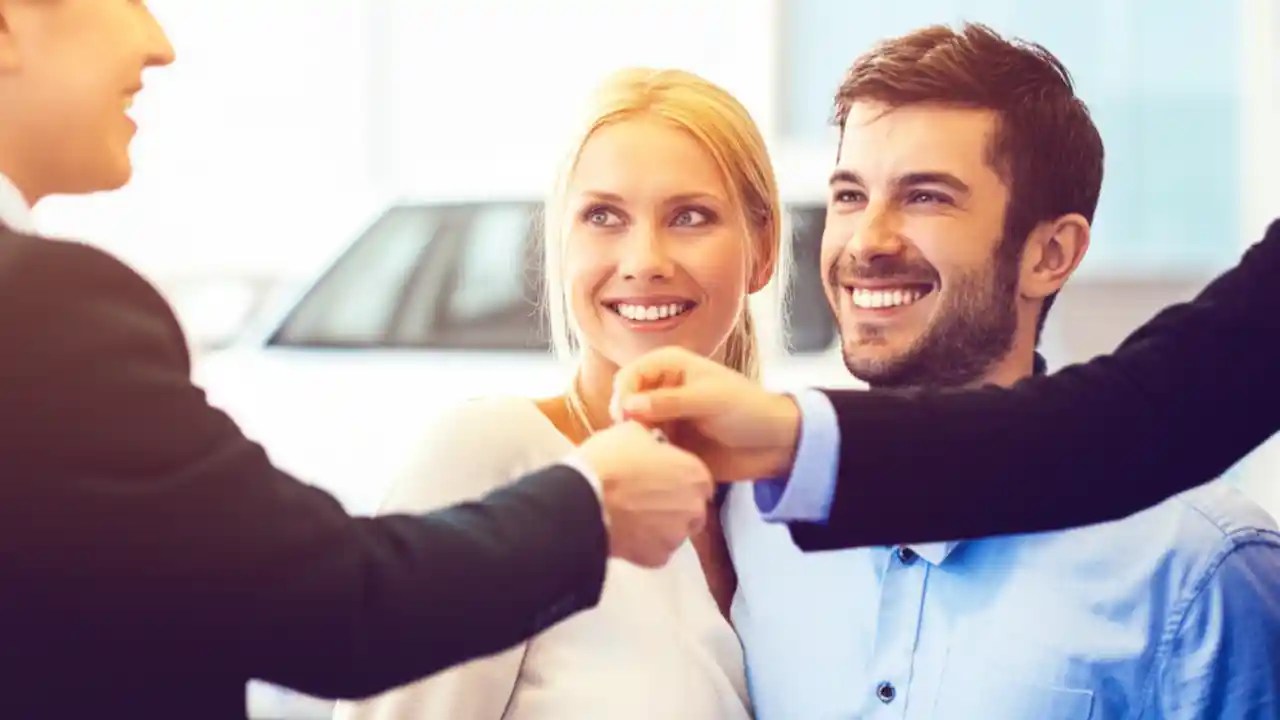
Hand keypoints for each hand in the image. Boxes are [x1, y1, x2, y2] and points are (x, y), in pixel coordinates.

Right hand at [575, 421, 712, 567]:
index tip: (660, 477)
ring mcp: (676, 536)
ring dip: (658, 525)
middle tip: (644, 498)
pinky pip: (655, 550)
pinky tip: (624, 533)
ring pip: (673, 531)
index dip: (679, 478)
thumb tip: (648, 442)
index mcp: (695, 474)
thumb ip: (651, 439)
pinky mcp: (657, 558)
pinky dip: (643, 544)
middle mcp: (694, 507)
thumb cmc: (610, 460)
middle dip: (673, 504)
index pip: (698, 479)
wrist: (583, 500)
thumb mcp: (632, 431)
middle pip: (691, 508)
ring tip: (630, 517)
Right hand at [611, 347, 801, 481]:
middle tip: (634, 439)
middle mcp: (662, 388)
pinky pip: (646, 447)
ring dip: (634, 439)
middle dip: (625, 419)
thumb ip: (669, 402)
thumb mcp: (710, 401)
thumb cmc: (748, 410)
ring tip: (646, 453)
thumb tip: (629, 406)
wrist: (773, 444)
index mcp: (670, 365)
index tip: (626, 416)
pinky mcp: (669, 442)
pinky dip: (645, 454)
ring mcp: (664, 417)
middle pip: (626, 401)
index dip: (624, 393)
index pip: (631, 374)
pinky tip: (652, 465)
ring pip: (632, 426)